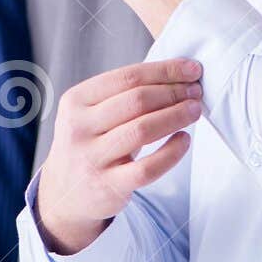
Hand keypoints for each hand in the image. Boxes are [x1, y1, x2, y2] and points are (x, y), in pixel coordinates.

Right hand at [33, 58, 203, 254]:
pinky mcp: (108, 186)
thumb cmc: (90, 142)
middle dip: (173, 92)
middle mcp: (79, 128)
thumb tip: (178, 74)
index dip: (164, 71)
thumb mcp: (92, 113)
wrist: (66, 192)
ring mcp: (92, 158)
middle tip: (196, 91)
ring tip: (194, 110)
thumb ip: (124, 94)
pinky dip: (172, 152)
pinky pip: (148, 168)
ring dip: (175, 116)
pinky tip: (184, 140)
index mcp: (76, 100)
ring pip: (142, 130)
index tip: (192, 69)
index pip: (127, 77)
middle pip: (136, 101)